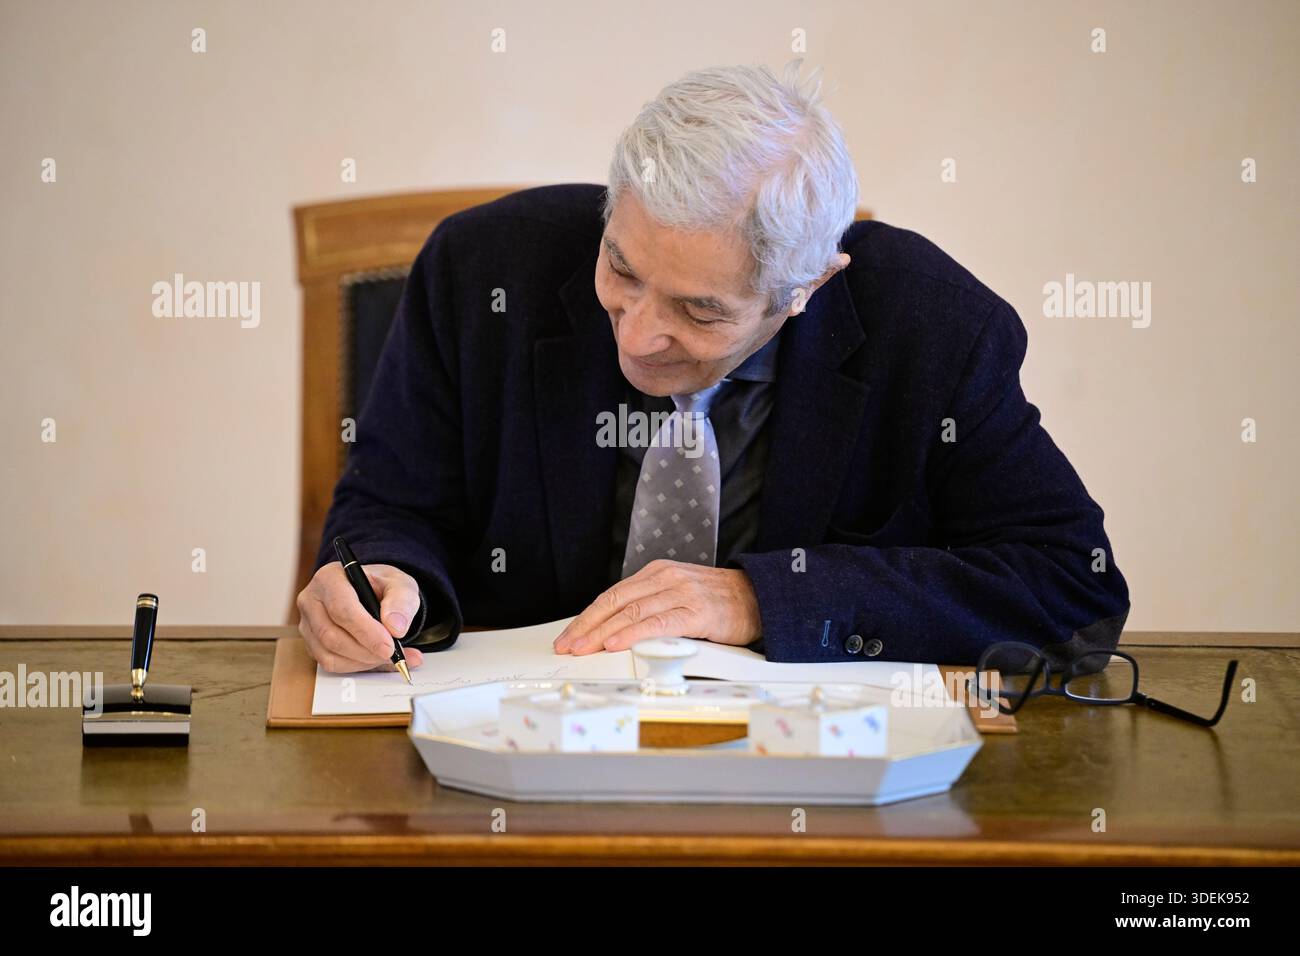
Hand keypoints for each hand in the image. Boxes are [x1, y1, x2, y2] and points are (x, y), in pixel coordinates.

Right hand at [297, 562, 425, 673]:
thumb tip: (395, 628)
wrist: (373, 593)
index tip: (389, 646)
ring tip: (390, 657)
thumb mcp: (401, 585)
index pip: (342, 609)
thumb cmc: (383, 586)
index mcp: (330, 578)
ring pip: (329, 654)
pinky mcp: (312, 644)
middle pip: (331, 635)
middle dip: (366, 651)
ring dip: (363, 661)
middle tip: (393, 655)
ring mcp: (308, 624)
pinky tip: (376, 659)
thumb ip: (402, 602)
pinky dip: (357, 666)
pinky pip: (330, 663)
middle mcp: (312, 600)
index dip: (366, 631)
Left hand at [552, 560, 761, 654]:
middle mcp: (666, 578)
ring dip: (603, 633)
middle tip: (567, 646)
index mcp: (657, 573)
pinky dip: (634, 634)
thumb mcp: (679, 594)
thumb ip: (651, 606)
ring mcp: (681, 593)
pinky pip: (658, 623)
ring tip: (583, 648)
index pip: (613, 595)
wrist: (760, 597)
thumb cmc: (719, 602)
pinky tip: (617, 643)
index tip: (569, 635)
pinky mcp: (696, 612)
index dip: (588, 617)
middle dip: (587, 626)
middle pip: (615, 602)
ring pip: (632, 613)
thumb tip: (615, 631)